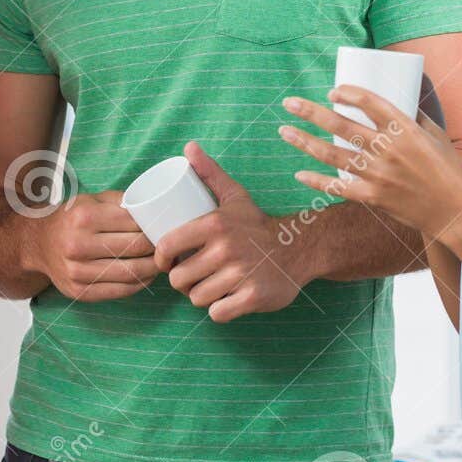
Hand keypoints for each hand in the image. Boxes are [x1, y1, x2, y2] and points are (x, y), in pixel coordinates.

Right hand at [34, 190, 157, 301]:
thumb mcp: (92, 200)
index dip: (154, 225)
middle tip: (168, 245)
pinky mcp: (79, 291)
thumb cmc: (71, 218)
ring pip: (130, 273)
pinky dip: (139, 284)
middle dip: (157, 247)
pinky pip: (119, 291)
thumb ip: (121, 202)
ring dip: (153, 268)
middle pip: (134, 248)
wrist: (37, 243)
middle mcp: (78, 245)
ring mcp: (77, 271)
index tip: (166, 227)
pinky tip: (146, 276)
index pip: (133, 223)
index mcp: (83, 217)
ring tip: (161, 262)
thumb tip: (155, 209)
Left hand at [153, 142, 291, 323]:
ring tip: (208, 287)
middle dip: (182, 282)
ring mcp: (240, 274)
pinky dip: (219, 311)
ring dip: (200, 297)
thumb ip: (209, 173)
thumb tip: (189, 147)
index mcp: (215, 224)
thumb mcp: (234, 196)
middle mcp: (226, 249)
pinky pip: (218, 313)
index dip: (162, 258)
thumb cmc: (258, 225)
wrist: (299, 248)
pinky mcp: (253, 297)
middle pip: (180, 278)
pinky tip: (225, 301)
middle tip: (192, 277)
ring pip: (197, 298)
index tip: (168, 262)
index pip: (168, 246)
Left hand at [278, 85, 461, 245]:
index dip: (348, 93)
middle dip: (312, 113)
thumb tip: (400, 95)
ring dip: (305, 142)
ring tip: (285, 130)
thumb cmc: (447, 169)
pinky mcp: (373, 197)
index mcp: (405, 129)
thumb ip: (416, 115)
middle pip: (342, 126)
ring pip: (333, 155)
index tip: (333, 91)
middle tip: (290, 103)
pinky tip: (299, 173)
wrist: (453, 210)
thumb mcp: (436, 134)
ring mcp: (378, 174)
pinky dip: (317, 181)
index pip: (370, 102)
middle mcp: (388, 149)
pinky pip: (339, 188)